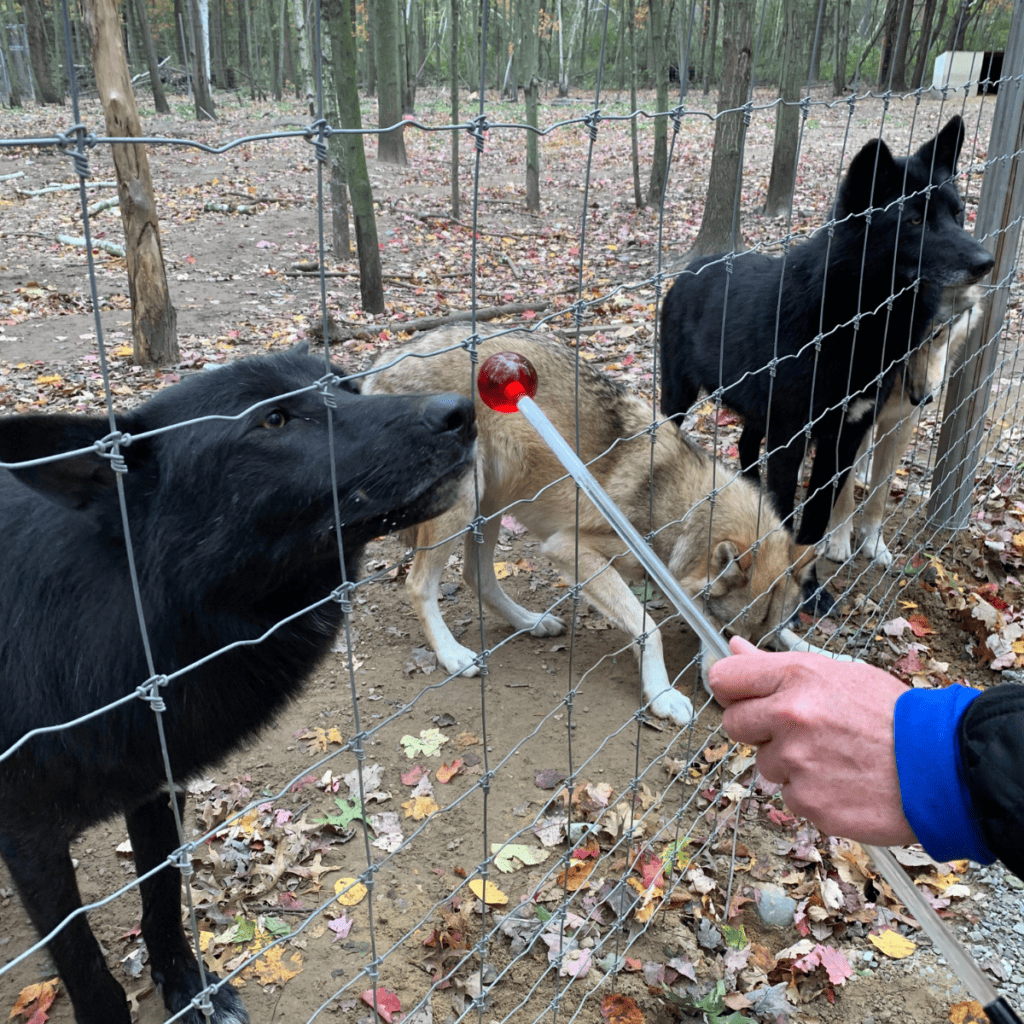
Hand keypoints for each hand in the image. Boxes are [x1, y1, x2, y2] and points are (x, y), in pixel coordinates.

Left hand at [708, 636, 916, 845]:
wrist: (941, 766)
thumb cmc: (891, 715)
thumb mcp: (837, 673)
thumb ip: (778, 665)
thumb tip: (734, 647)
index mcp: (796, 677)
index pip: (724, 679)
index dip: (732, 690)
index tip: (744, 697)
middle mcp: (790, 717)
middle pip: (734, 724)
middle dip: (759, 729)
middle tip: (799, 731)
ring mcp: (797, 762)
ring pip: (765, 764)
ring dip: (790, 764)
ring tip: (835, 757)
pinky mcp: (808, 802)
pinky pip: (791, 797)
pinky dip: (811, 793)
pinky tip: (843, 782)